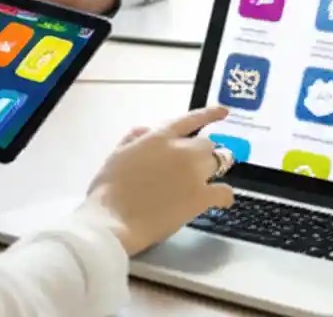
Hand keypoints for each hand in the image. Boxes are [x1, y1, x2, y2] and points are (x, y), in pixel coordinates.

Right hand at [83, 107, 234, 255]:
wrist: (113, 220)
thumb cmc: (108, 189)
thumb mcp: (117, 154)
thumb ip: (134, 138)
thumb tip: (146, 130)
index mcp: (161, 137)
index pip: (192, 119)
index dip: (210, 114)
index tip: (224, 111)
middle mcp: (183, 150)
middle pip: (206, 145)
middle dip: (200, 154)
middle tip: (189, 170)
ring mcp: (195, 173)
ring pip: (218, 164)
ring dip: (210, 171)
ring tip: (200, 184)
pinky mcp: (201, 197)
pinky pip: (224, 192)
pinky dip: (223, 195)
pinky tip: (220, 200)